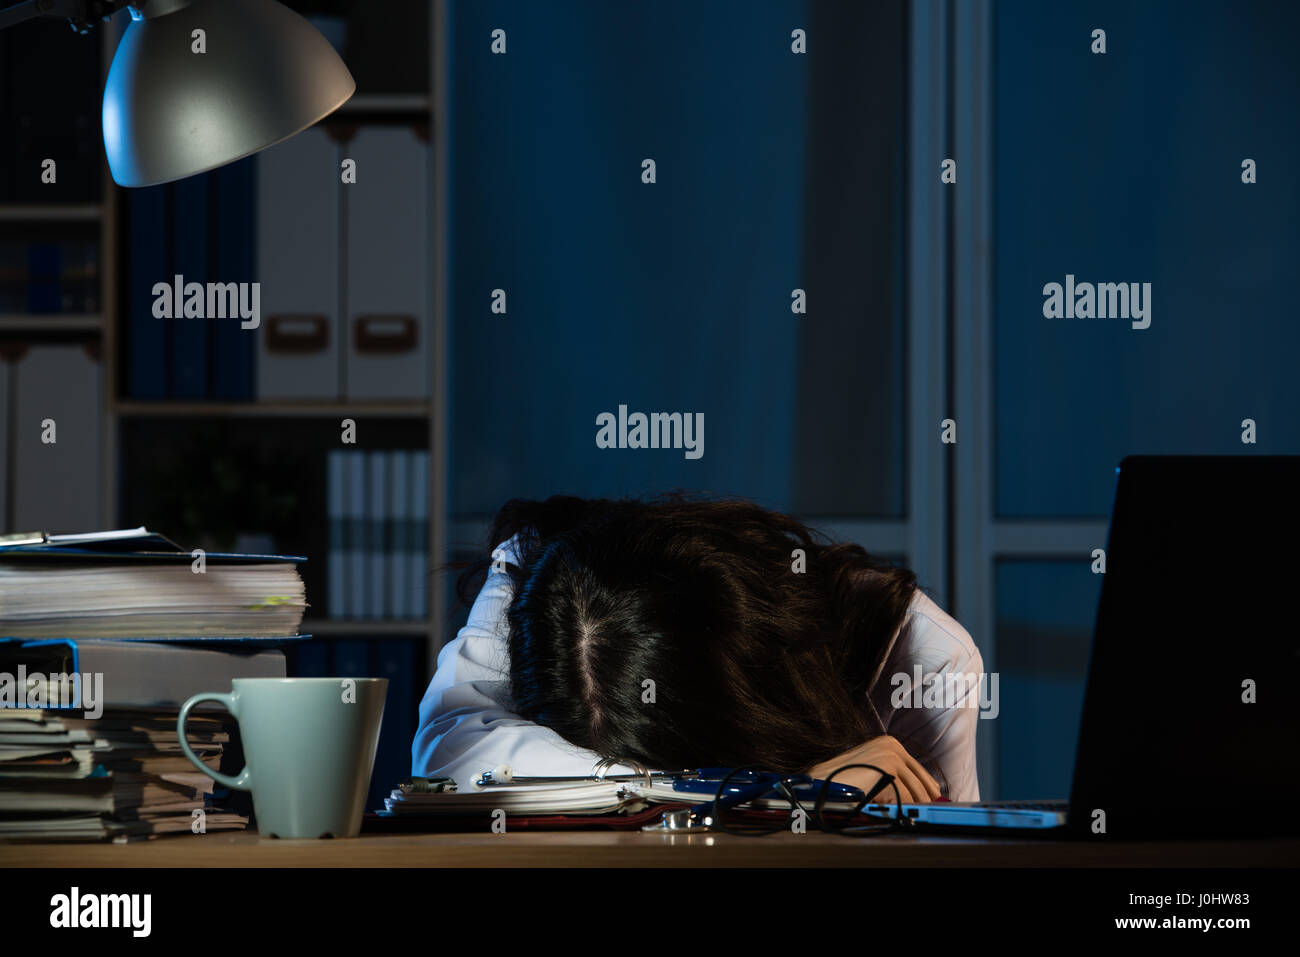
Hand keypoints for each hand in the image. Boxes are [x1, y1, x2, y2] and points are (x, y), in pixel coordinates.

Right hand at [807, 735, 941, 803]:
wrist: (823, 783)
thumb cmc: (845, 780)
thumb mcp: (875, 771)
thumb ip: (896, 776)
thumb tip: (923, 792)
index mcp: (891, 744)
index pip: (921, 771)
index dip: (927, 791)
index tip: (932, 805)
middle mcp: (893, 746)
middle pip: (924, 783)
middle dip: (923, 802)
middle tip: (921, 816)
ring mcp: (891, 756)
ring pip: (917, 793)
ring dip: (910, 807)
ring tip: (901, 814)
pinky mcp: (889, 770)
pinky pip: (906, 799)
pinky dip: (900, 810)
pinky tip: (891, 812)